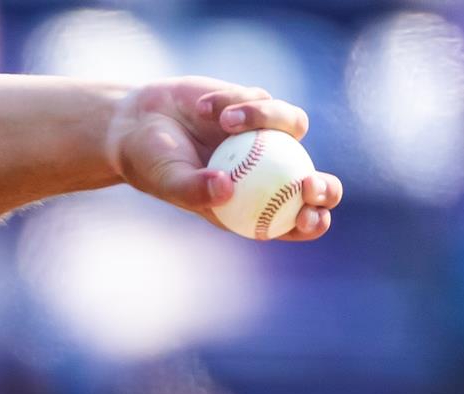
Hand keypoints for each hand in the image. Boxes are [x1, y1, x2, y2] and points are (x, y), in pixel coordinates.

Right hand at [104, 78, 342, 240]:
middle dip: (325, 188)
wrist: (138, 121)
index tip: (307, 213)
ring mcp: (266, 138)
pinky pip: (264, 100)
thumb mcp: (165, 179)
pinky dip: (237, 100)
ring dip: (265, 118)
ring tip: (225, 120)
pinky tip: (205, 107)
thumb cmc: (149, 161)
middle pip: (313, 184)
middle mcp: (265, 173)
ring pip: (294, 126)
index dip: (311, 222)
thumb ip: (193, 189)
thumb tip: (226, 188)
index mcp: (248, 205)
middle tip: (309, 181)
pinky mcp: (257, 106)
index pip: (291, 222)